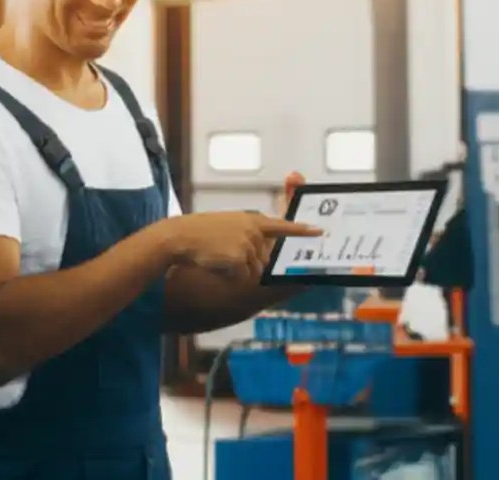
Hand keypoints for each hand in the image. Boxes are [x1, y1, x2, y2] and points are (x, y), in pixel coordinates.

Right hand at [160, 211, 322, 277]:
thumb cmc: (198, 232)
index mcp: (250, 220)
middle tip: (225, 256)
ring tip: (216, 257)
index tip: (319, 231)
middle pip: (263, 259)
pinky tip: (215, 264)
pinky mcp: (241, 258)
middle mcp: (253, 231)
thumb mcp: (226, 225)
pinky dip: (228, 275)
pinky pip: (240, 277)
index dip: (301, 230)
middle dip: (248, 264)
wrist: (179, 237)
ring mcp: (248, 244)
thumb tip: (256, 255)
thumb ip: (246, 235)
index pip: (282, 225)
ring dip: (236, 270)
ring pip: (252, 271)